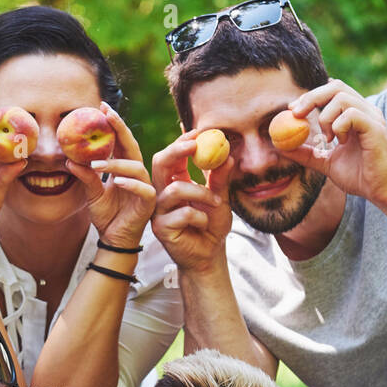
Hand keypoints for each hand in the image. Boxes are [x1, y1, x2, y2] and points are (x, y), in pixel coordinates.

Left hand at [67, 102, 155, 249]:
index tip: (101, 106)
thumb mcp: (92, 193)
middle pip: (132, 145)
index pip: (120, 141)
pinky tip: (117, 180)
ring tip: (96, 164)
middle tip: (106, 113)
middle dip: (120, 128)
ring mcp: (144, 187)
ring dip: (116, 162)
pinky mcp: (148, 203)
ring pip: (136, 167)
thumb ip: (85, 176)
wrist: (114, 239)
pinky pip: (143, 189)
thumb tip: (68, 160)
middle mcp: (136, 173)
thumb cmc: (106, 215)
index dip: (113, 123)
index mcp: (124, 167)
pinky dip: (130, 183)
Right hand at [151, 129, 234, 274]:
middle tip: (195, 145)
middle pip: (159, 164)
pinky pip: (182, 213)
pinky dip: (200, 216)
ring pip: (174, 190)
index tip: (198, 131)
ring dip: (201, 193)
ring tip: (216, 203)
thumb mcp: (221, 197)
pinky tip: (204, 224)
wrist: (210, 255)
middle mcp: (162, 194)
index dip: (182, 142)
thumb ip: (221, 178)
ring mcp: (159, 211)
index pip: (171, 156)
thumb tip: (227, 154)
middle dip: (176, 151)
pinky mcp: (161, 228)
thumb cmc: (212, 225)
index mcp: (173, 182)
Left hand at [279, 80, 386, 207]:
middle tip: (296, 114)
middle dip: (311, 98)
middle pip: (335, 87)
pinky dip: (339, 126)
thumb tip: (281, 146)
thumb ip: (306, 153)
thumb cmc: (360, 177)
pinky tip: (340, 142)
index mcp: (355, 115)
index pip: (331, 91)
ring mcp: (372, 117)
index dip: (310, 96)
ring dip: (326, 118)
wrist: (382, 192)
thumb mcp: (325, 162)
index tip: (292, 110)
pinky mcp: (376, 128)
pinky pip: (352, 114)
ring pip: (342, 98)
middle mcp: (365, 111)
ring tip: (327, 139)